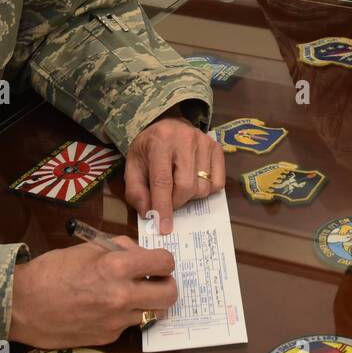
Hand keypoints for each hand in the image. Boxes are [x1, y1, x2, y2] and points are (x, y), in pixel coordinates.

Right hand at [8, 238, 176, 347]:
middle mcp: (122, 296)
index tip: (157, 261)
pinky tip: (104, 308)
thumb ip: (119, 248)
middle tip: (155, 280)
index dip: (163, 260)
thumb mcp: (87, 248)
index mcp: (116, 267)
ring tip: (129, 294)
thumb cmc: (51, 271)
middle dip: (167, 284)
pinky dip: (124, 315)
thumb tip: (139, 253)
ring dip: (147, 302)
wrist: (23, 305)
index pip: (164, 262)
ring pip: (152, 312)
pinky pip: (128, 324)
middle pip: (170, 294)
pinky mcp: (108, 338)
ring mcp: (116, 321)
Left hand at [125, 114, 225, 233]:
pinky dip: (207, 189)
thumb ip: (136, 191)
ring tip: (180, 185)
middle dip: (177, 202)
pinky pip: (218, 183)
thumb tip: (149, 214)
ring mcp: (204, 142)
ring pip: (203, 187)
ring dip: (191, 196)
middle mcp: (184, 139)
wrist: (167, 124)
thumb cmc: (148, 149)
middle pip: (186, 186)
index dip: (163, 207)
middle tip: (169, 201)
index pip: (162, 181)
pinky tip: (195, 180)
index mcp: (159, 142)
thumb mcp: (133, 166)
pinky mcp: (217, 147)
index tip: (164, 228)